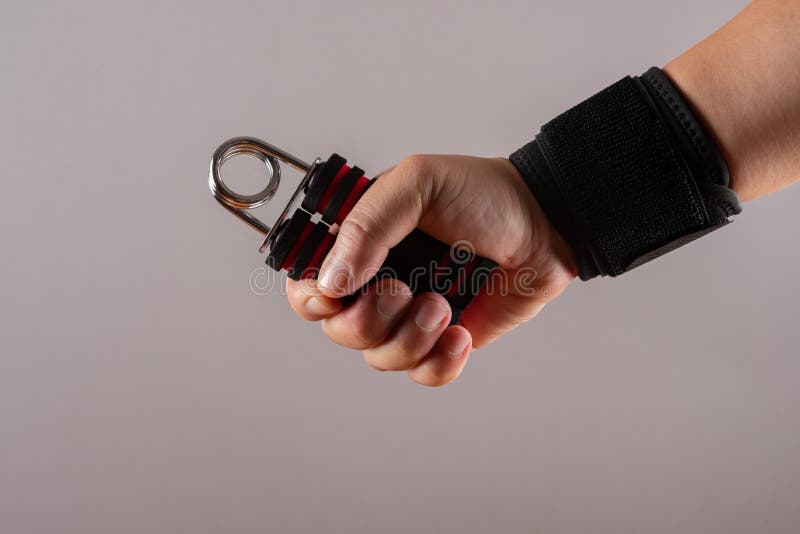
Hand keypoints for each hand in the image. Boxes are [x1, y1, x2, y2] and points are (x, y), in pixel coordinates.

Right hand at [286, 154, 576, 385]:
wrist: (546, 224)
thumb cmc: (484, 194)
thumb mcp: (418, 184)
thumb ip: (367, 225)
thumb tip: (329, 282)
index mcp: (360, 244)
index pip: (308, 285)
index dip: (313, 300)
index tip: (337, 296)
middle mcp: (377, 282)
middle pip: (340, 330)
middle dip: (370, 320)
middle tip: (404, 291)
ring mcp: (410, 315)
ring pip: (380, 357)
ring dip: (411, 337)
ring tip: (443, 306)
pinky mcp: (443, 339)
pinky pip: (422, 374)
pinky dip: (439, 362)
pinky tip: (460, 333)